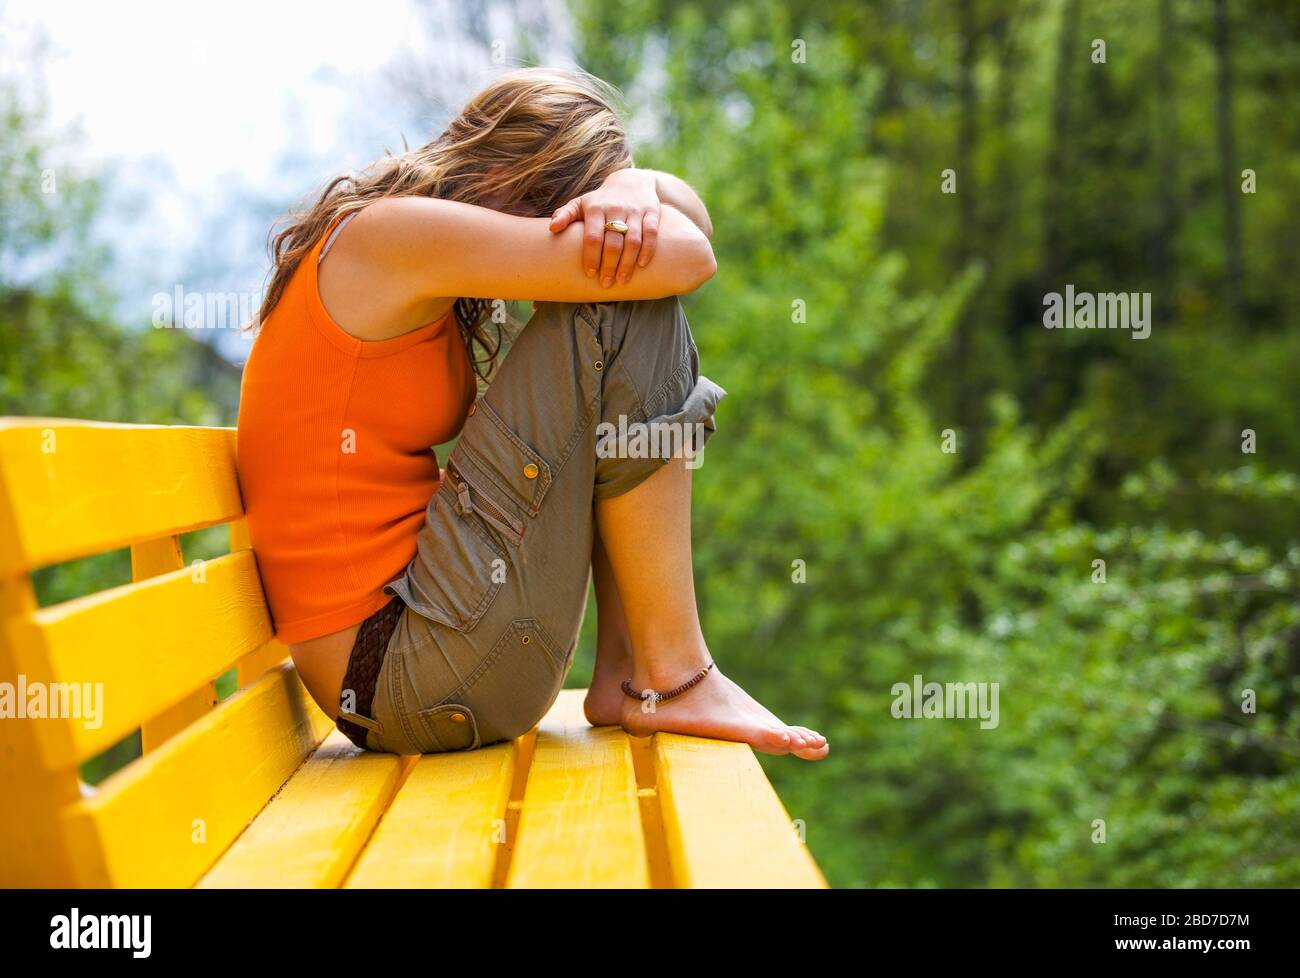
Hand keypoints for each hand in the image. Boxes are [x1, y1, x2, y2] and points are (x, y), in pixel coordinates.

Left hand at [548, 168, 660, 285]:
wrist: (632, 181)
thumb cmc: (601, 200)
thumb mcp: (581, 203)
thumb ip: (565, 214)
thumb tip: (552, 228)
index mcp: (595, 208)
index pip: (592, 237)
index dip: (591, 258)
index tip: (590, 274)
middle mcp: (615, 208)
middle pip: (612, 243)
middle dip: (608, 266)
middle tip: (605, 283)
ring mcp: (635, 211)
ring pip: (632, 241)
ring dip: (627, 263)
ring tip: (622, 280)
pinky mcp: (651, 212)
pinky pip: (651, 234)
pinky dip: (648, 250)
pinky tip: (641, 265)